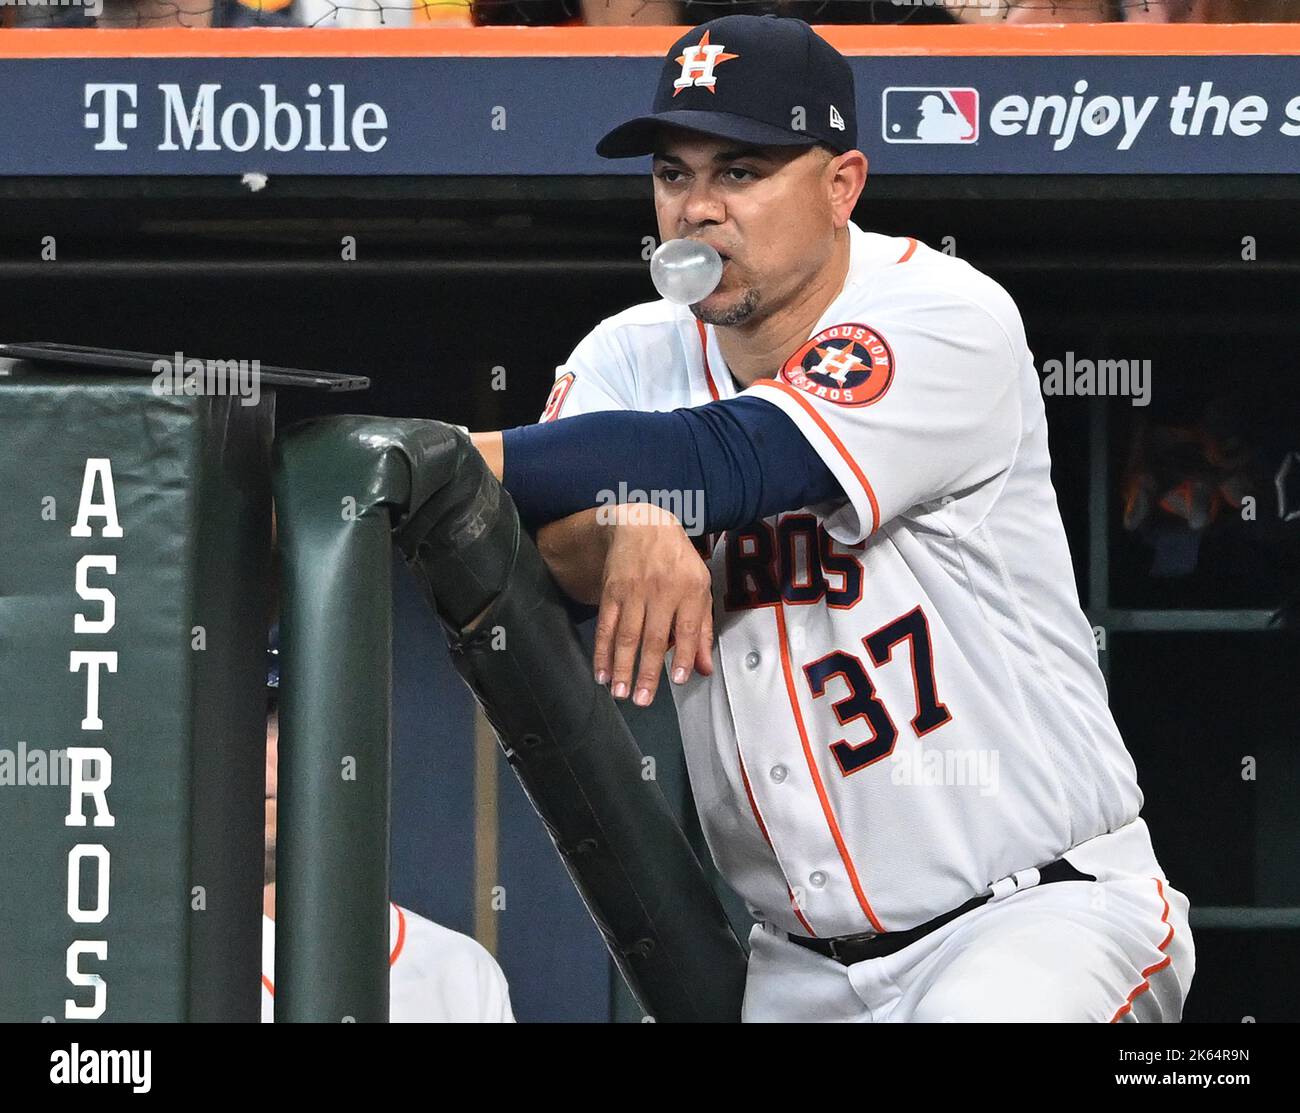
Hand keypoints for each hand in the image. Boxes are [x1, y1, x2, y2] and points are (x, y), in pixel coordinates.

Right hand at [592, 503, 713, 705]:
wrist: (644, 524)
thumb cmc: (678, 563)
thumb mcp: (700, 588)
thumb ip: (702, 631)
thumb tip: (703, 669)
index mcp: (690, 589)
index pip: (688, 627)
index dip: (683, 654)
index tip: (677, 679)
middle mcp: (662, 590)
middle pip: (654, 636)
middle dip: (647, 671)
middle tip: (642, 700)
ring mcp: (634, 590)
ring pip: (627, 634)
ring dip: (622, 666)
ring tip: (620, 693)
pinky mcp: (612, 591)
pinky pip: (606, 625)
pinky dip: (602, 651)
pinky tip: (602, 672)